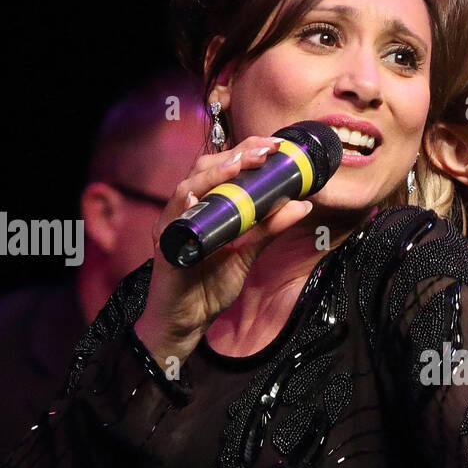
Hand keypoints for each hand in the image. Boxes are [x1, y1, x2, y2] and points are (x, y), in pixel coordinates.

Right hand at [134, 137, 315, 366]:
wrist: (188, 322)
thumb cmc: (209, 285)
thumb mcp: (247, 254)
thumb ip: (269, 228)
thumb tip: (302, 204)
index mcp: (205, 206)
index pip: (223, 167)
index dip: (246, 151)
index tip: (275, 145)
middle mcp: (186, 210)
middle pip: (203, 168)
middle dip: (235, 155)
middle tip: (266, 150)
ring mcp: (173, 226)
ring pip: (187, 187)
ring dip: (214, 174)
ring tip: (239, 164)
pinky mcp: (166, 247)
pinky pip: (172, 223)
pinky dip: (184, 207)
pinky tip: (197, 198)